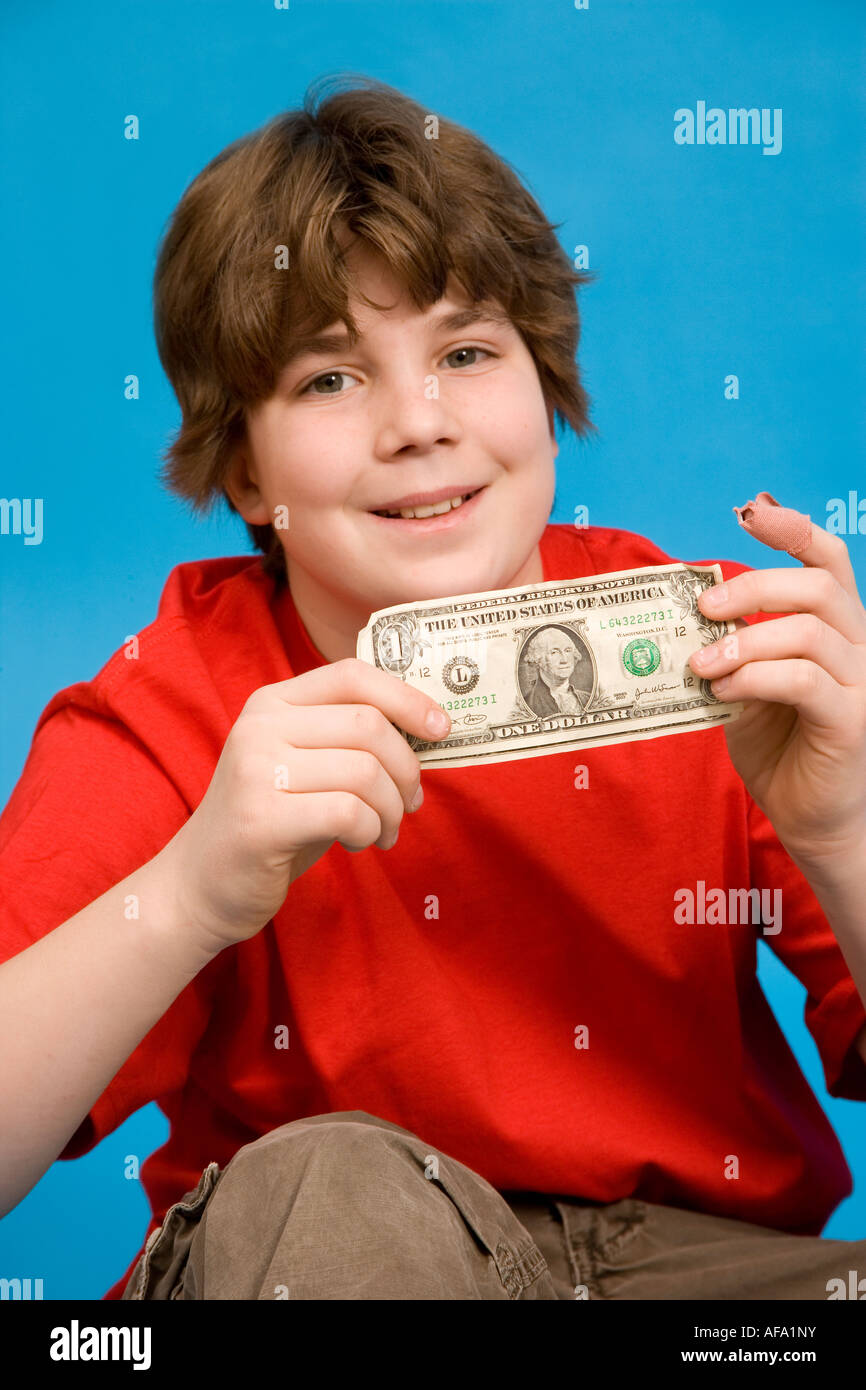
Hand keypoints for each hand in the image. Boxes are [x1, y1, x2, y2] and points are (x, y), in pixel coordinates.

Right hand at [164, 658, 450, 953]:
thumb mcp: (305, 765)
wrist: (201, 884)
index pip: (352, 674)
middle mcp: (259, 727)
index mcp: (271, 702)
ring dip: (392, 809)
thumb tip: (427, 728)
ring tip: (384, 831)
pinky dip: (370, 830)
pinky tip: (361, 843)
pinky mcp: (261, 820)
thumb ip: (349, 739)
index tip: (441, 729)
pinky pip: (348, 812)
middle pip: (368, 724)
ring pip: (365, 772)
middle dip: (407, 769)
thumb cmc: (272, 822)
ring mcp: (254, 771)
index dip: (406, 697)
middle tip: (411, 803)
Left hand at [687, 521, 865, 871]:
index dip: (793, 529)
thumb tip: (686, 617)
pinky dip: (755, 677)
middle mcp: (861, 645)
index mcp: (838, 628)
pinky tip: (722, 691)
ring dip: (744, 641)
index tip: (749, 514)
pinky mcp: (853, 721)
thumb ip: (734, 649)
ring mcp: (863, 682)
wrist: (815, 821)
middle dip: (754, 585)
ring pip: (809, 632)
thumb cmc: (783, 751)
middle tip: (703, 607)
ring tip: (702, 664)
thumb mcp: (749, 687)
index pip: (829, 559)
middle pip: (817, 586)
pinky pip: (804, 680)